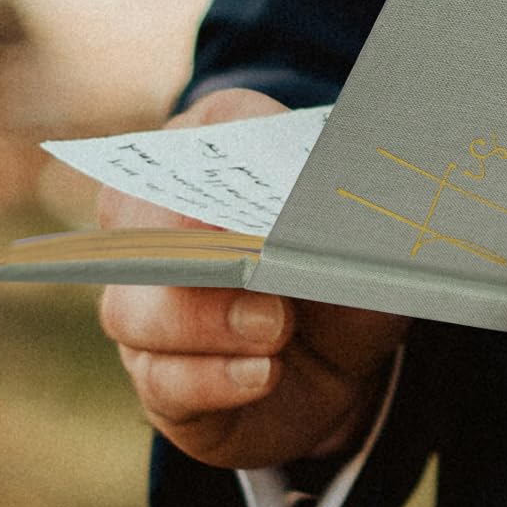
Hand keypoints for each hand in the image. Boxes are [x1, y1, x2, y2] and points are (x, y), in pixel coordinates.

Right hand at [97, 87, 409, 469]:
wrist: (345, 367)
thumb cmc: (348, 278)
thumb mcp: (373, 244)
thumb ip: (361, 215)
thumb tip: (363, 197)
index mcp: (226, 161)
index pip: (219, 125)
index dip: (234, 142)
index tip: (266, 167)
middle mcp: (164, 226)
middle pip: (143, 218)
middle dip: (193, 240)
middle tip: (254, 261)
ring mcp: (149, 307)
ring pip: (134, 309)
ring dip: (205, 320)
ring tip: (274, 327)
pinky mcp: (160, 380)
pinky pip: (161, 381)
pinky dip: (212, 379)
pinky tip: (260, 373)